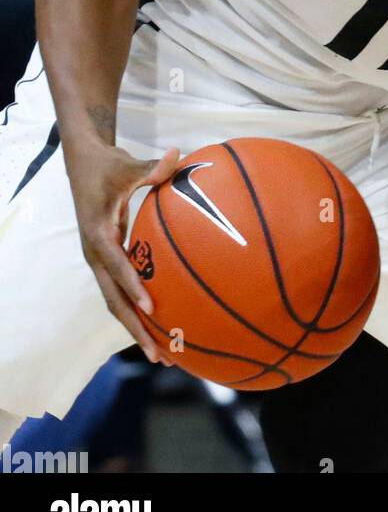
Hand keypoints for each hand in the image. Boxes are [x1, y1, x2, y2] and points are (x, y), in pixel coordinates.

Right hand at [68, 142, 180, 362]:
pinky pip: (120, 290)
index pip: (117, 265)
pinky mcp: (106, 260)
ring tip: (162, 354)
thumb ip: (153, 167)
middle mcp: (95, 254)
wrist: (83, 165)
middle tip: (160, 353)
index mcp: (98, 234)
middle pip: (113, 299)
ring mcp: (99, 260)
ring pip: (115, 301)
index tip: (152, 308)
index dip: (133, 286)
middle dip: (135, 327)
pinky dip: (137, 309)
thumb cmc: (108, 165)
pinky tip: (161, 324)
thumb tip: (181, 156)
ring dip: (136, 327)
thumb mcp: (127, 165)